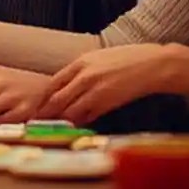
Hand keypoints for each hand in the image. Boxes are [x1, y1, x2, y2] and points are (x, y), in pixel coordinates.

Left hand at [38, 43, 188, 124]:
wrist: (153, 64)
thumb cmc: (126, 60)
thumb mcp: (98, 59)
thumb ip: (80, 72)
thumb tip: (65, 88)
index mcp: (80, 63)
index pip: (52, 83)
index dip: (42, 98)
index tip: (35, 108)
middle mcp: (84, 76)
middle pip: (56, 99)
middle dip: (45, 113)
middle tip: (37, 124)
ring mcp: (96, 90)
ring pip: (70, 111)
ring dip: (61, 121)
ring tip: (54, 129)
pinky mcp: (108, 102)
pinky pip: (88, 116)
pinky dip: (80, 122)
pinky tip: (76, 126)